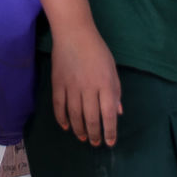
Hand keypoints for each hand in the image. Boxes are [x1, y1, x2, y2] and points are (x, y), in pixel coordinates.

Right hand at [51, 26, 121, 145]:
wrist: (74, 33)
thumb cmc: (97, 50)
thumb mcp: (112, 69)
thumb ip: (116, 91)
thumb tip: (118, 113)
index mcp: (105, 84)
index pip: (109, 114)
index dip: (110, 131)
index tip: (110, 142)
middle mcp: (89, 87)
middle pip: (92, 118)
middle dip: (94, 134)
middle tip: (95, 143)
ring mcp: (71, 86)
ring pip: (75, 115)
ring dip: (79, 129)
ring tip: (82, 137)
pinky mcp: (57, 83)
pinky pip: (59, 106)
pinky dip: (62, 118)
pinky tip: (66, 126)